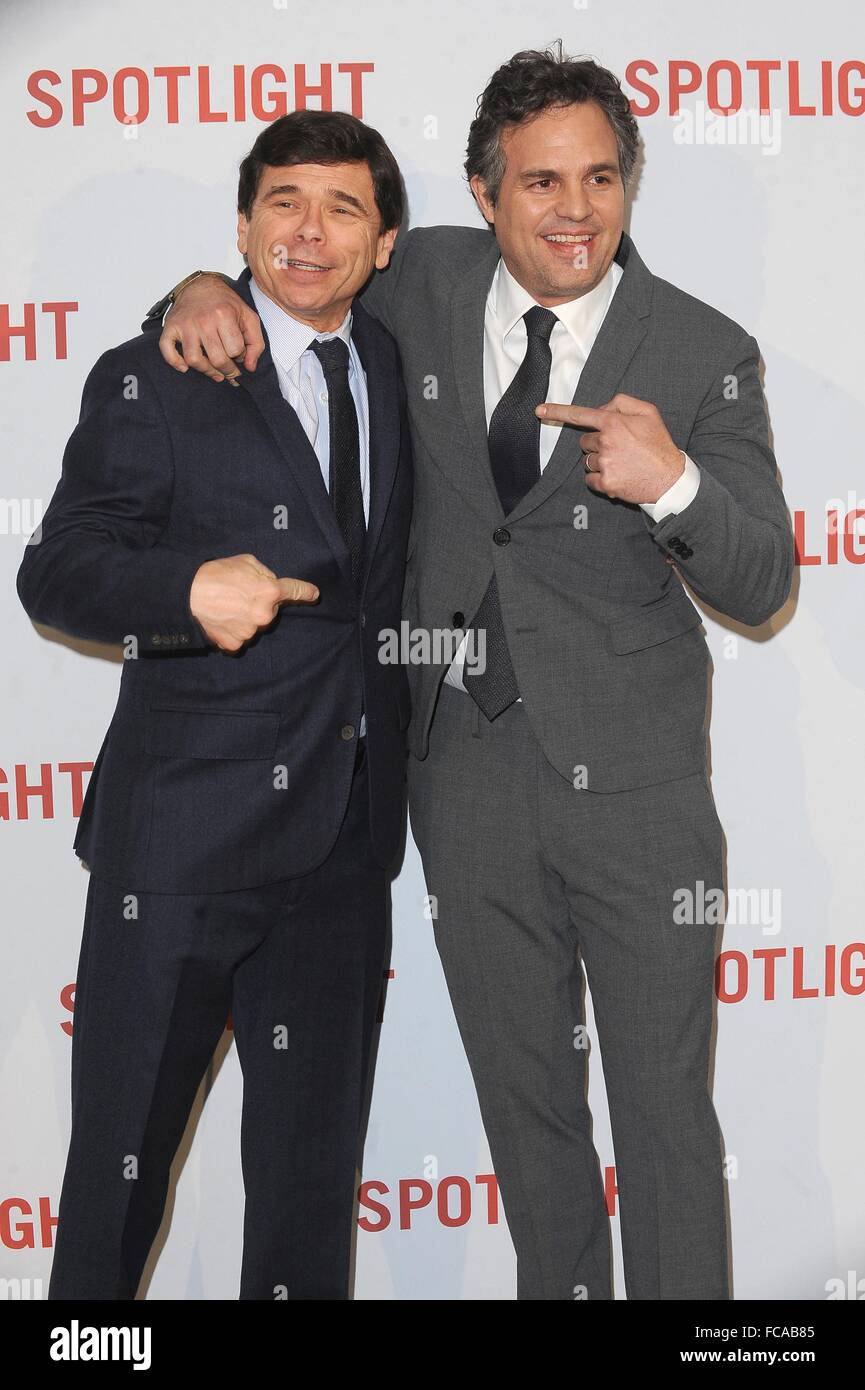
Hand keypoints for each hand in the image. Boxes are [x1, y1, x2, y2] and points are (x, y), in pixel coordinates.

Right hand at [160, 276, 264, 383]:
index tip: (238, 354)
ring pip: (194, 360)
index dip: (240, 356)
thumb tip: (250, 367)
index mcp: (224, 315)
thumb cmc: (225, 304)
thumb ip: (256, 343)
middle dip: (227, 370)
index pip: (235, 350)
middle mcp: (203, 320)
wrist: (201, 286)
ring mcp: (185, 324)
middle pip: (217, 359)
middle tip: (229, 370)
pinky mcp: (170, 327)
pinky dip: (175, 362)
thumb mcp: (248, 317)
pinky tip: (185, 367)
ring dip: (206, 370)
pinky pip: (168, 350)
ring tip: (213, 371)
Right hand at [190, 554, 318, 651]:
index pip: (294, 591)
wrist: (187, 595)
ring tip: (226, 607)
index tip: (314, 594)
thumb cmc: (215, 574)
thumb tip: (271, 583)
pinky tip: (221, 620)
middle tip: (238, 595)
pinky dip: (233, 631)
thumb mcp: (245, 562)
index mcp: (269, 592)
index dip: (305, 592)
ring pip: (255, 626)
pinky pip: (240, 638)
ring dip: (246, 618)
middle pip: (271, 611)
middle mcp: (264, 615)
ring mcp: (250, 632)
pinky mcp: (235, 644)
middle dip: (260, 603)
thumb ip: (264, 573)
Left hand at [535, 393, 683, 503]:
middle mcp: (606, 442)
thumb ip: (622, 402)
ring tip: (622, 464)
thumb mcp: (648, 412)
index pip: (580, 414)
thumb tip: (602, 407)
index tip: (539, 411)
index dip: (557, 412)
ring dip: (598, 462)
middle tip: (619, 449)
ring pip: (586, 461)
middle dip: (596, 444)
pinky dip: (599, 479)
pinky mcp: (606, 483)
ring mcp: (605, 464)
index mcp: (614, 422)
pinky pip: (589, 480)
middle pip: (584, 441)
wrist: (670, 479)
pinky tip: (617, 476)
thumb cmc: (659, 444)